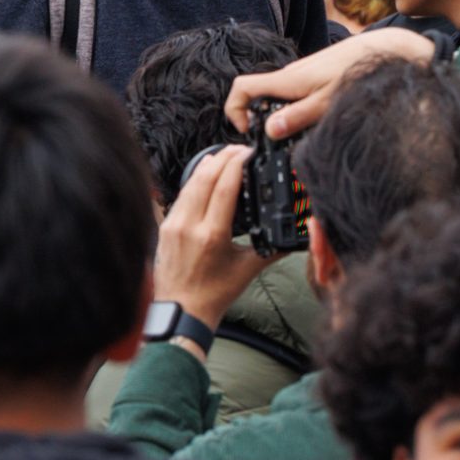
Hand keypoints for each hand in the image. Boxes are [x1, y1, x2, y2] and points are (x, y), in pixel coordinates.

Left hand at [153, 145, 276, 340]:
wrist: (181, 311)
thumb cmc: (214, 294)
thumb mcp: (248, 269)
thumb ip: (273, 249)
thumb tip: (295, 236)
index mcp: (211, 236)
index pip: (224, 187)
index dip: (237, 164)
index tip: (249, 152)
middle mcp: (188, 226)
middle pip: (205, 178)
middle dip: (223, 157)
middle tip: (240, 148)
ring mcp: (173, 225)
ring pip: (190, 183)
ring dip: (208, 165)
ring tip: (225, 155)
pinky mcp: (164, 226)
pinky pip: (180, 195)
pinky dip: (194, 180)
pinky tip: (204, 173)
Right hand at [224, 27, 433, 138]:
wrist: (384, 50)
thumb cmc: (358, 73)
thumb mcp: (327, 102)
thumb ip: (297, 117)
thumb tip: (269, 130)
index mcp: (286, 80)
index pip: (241, 88)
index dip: (234, 109)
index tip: (248, 130)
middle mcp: (289, 75)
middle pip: (258, 96)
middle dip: (262, 120)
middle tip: (282, 140)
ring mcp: (301, 75)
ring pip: (278, 97)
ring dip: (283, 115)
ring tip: (305, 131)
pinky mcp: (314, 76)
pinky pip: (295, 94)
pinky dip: (298, 108)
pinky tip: (320, 118)